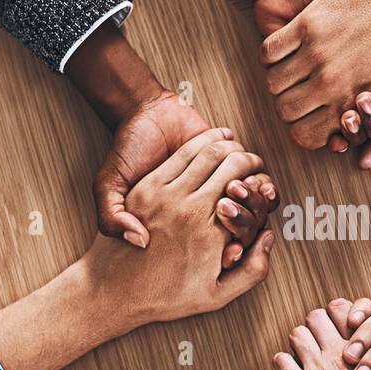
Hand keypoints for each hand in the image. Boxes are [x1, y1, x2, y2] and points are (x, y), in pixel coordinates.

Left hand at [78, 129, 277, 335]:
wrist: (109, 292)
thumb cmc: (164, 298)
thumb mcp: (213, 298)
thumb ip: (251, 272)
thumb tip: (269, 236)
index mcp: (211, 236)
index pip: (248, 201)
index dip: (261, 190)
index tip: (264, 187)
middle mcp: (191, 211)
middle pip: (231, 167)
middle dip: (249, 160)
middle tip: (256, 162)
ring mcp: (167, 195)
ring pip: (209, 154)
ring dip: (229, 147)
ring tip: (238, 150)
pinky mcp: (147, 186)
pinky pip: (185, 154)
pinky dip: (205, 142)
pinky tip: (217, 140)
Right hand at [93, 92, 277, 264]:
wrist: (144, 114)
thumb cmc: (126, 152)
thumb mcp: (106, 187)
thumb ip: (111, 217)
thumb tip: (139, 239)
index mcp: (179, 226)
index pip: (212, 253)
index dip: (229, 255)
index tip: (230, 252)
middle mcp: (203, 214)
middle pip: (241, 231)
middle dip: (248, 225)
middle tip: (235, 212)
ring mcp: (221, 192)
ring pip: (254, 210)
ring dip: (257, 203)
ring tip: (242, 190)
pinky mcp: (235, 169)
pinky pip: (258, 187)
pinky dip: (264, 187)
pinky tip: (256, 182)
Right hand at [259, 0, 370, 166]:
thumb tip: (366, 162)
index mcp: (348, 103)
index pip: (303, 136)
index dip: (306, 134)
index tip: (314, 122)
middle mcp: (327, 80)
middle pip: (284, 111)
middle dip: (291, 110)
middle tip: (303, 98)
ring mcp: (315, 50)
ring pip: (273, 82)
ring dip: (280, 84)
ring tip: (296, 77)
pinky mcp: (307, 23)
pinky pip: (269, 50)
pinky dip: (272, 56)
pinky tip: (288, 54)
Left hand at [273, 303, 370, 369]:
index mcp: (368, 351)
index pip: (346, 312)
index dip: (340, 318)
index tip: (340, 330)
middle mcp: (341, 356)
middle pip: (316, 318)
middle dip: (315, 327)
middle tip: (317, 341)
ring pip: (297, 336)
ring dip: (299, 344)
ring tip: (302, 357)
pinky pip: (282, 361)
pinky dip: (284, 364)